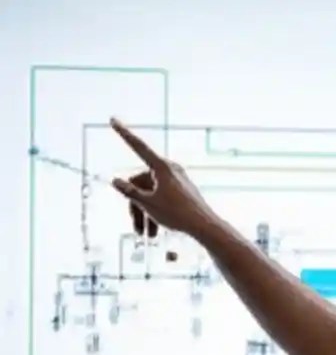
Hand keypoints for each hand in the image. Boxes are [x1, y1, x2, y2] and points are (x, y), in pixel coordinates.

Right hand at [109, 117, 221, 237]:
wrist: (204, 227)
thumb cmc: (177, 214)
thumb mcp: (148, 204)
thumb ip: (129, 191)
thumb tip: (116, 181)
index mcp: (161, 167)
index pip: (138, 146)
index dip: (123, 134)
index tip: (113, 119)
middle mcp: (169, 169)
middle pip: (141, 183)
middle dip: (135, 205)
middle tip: (136, 228)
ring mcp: (176, 179)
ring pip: (150, 192)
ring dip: (145, 213)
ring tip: (145, 234)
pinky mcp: (181, 189)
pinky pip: (161, 196)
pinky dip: (155, 211)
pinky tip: (155, 231)